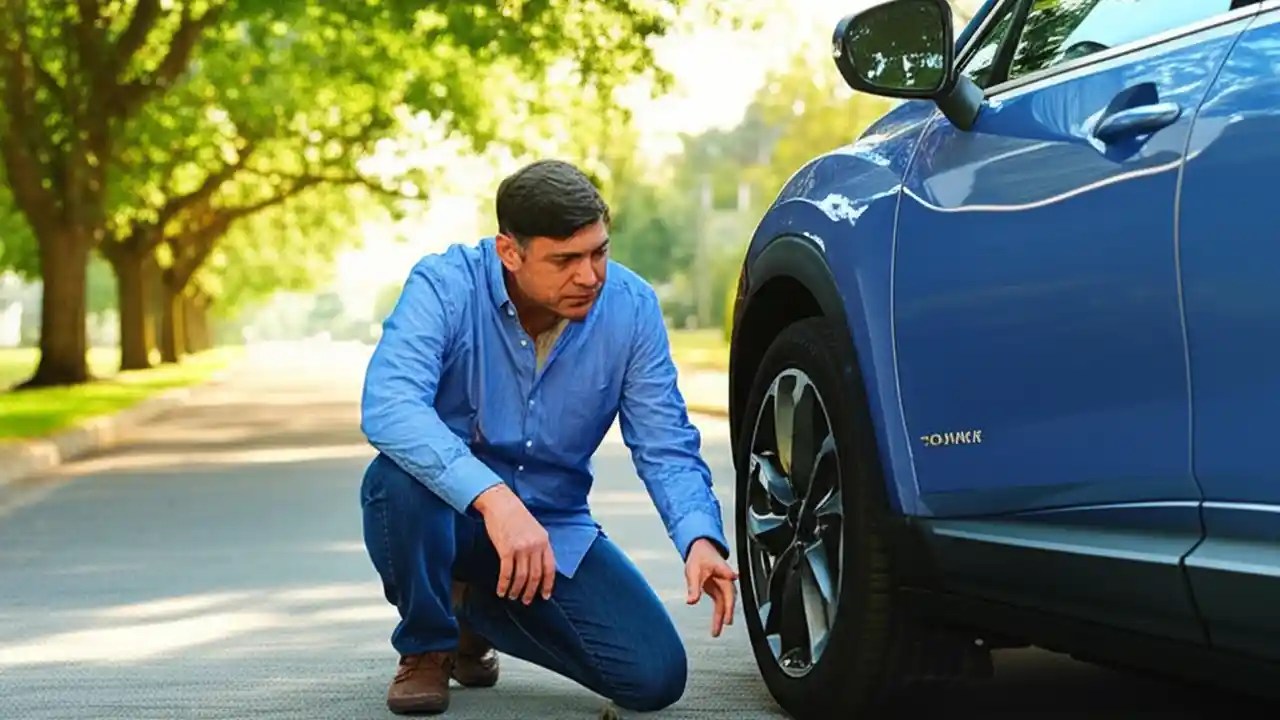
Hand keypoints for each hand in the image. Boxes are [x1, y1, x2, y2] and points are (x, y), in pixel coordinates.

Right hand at [473, 484, 555, 603]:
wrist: (501, 503)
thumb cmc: (516, 516)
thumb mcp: (534, 529)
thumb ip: (538, 546)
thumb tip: (538, 566)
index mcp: (544, 541)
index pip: (550, 568)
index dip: (548, 584)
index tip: (545, 596)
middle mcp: (535, 546)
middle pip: (535, 575)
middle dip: (531, 591)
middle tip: (526, 601)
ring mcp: (521, 548)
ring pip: (522, 577)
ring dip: (517, 590)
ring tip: (512, 597)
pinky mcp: (506, 549)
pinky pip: (507, 572)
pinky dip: (504, 584)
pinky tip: (501, 591)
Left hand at [684, 538, 737, 636]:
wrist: (701, 550)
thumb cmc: (700, 557)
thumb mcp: (693, 571)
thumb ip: (693, 587)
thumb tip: (691, 601)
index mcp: (723, 573)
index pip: (728, 587)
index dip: (729, 600)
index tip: (730, 607)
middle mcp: (726, 581)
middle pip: (728, 599)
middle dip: (727, 613)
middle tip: (725, 624)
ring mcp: (722, 586)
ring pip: (724, 604)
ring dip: (722, 617)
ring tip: (716, 632)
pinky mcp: (718, 590)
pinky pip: (720, 604)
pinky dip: (718, 614)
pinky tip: (716, 624)